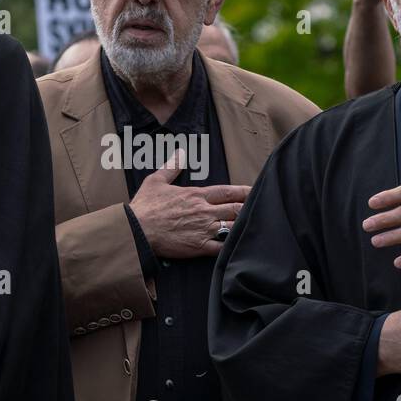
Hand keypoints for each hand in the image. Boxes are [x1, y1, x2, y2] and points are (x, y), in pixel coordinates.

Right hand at [129, 150, 248, 258]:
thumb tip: (180, 153)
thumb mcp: (156, 181)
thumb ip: (172, 167)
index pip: (227, 192)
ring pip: (233, 226)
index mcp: (196, 195)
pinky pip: (222, 247)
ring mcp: (204, 229)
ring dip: (243, 225)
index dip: (244, 191)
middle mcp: (204, 211)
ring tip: (254, 225)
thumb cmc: (145, 206)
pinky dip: (232, 246)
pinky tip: (240, 245)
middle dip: (249, 208)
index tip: (255, 190)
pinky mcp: (199, 246)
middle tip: (262, 208)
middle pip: (235, 208)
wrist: (137, 230)